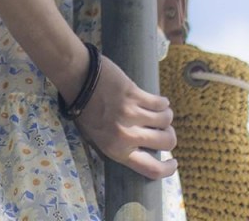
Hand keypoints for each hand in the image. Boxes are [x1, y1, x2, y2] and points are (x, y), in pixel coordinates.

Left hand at [74, 55, 177, 179]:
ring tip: (160, 112)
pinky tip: (160, 101)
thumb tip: (145, 152)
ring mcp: (131, 114)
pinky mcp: (135, 95)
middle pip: (166, 143)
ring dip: (166, 116)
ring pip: (166, 120)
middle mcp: (126, 136)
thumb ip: (119, 147)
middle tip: (163, 130)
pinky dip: (163, 102)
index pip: (153, 170)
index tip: (173, 161)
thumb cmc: (83, 108)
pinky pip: (160, 103)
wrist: (75, 77)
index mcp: (116, 150)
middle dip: (169, 136)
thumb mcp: (96, 137)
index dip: (169, 169)